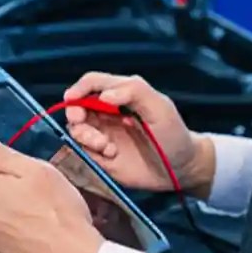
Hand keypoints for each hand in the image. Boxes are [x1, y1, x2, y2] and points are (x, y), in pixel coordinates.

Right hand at [63, 72, 214, 197]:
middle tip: (83, 123)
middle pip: (76, 106)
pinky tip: (111, 155)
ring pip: (76, 129)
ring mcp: (103, 134)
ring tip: (106, 146)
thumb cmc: (174, 134)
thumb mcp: (160, 108)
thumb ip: (134, 92)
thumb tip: (104, 95)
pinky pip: (83, 151)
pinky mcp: (101, 156)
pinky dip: (92, 152)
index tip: (71, 99)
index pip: (91, 83)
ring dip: (85, 136)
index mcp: (120, 94)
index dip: (78, 88)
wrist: (180, 169)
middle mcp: (107, 113)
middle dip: (75, 114)